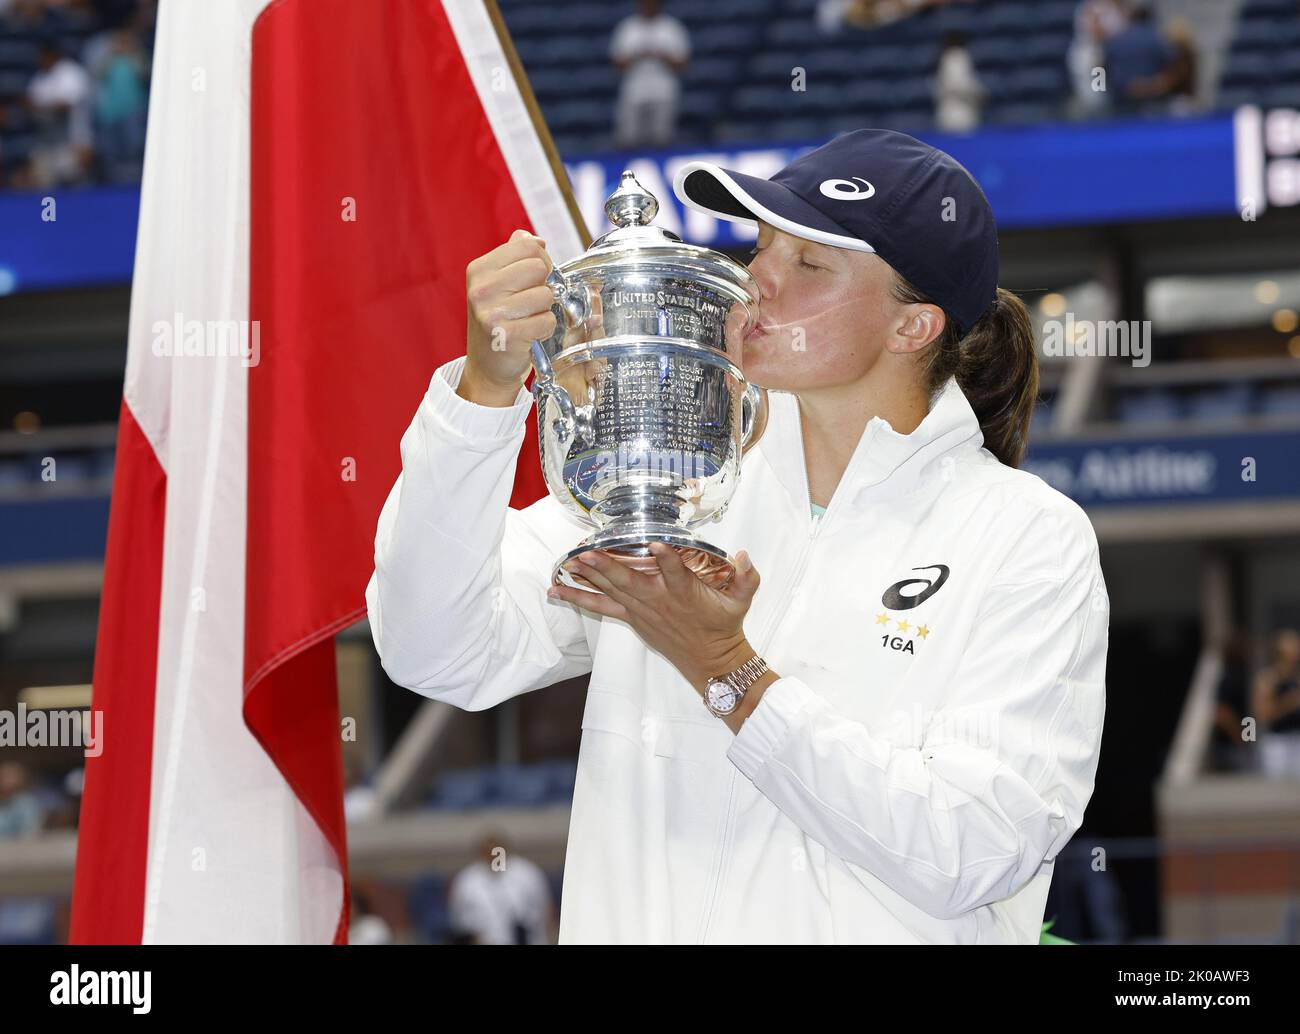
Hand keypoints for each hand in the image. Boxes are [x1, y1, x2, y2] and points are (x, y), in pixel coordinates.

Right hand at [463, 229, 557, 400]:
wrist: (488, 365)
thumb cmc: (498, 320)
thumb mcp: (498, 283)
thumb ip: (515, 256)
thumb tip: (536, 239)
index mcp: (479, 269)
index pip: (528, 245)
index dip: (541, 260)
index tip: (534, 278)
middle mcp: (481, 289)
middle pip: (539, 267)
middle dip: (544, 284)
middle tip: (531, 302)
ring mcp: (490, 313)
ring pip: (546, 294)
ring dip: (545, 308)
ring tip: (528, 318)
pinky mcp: (505, 336)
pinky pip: (546, 321)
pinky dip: (545, 328)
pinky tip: (530, 334)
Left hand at [547, 543, 761, 692]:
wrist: (711, 661)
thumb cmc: (724, 626)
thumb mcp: (742, 602)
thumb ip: (747, 578)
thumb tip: (746, 557)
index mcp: (684, 594)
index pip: (676, 573)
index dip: (667, 558)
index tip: (658, 542)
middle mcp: (658, 601)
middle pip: (629, 582)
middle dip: (606, 566)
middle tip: (586, 552)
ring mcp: (641, 611)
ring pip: (611, 591)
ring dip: (588, 577)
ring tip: (566, 563)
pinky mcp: (631, 618)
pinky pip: (601, 607)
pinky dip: (579, 598)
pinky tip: (558, 590)